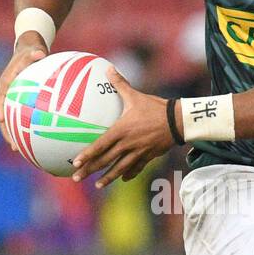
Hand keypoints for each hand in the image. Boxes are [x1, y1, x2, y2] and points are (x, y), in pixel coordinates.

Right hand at [0, 32, 47, 148]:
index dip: (0, 107)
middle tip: (14, 146)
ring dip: (13, 135)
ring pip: (10, 120)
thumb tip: (40, 53)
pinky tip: (37, 142)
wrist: (29, 50)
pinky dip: (26, 130)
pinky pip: (21, 118)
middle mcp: (6, 93)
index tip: (0, 118)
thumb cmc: (31, 50)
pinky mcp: (19, 103)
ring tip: (20, 151)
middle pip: (2, 115)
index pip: (1, 96)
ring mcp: (12, 99)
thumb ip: (35, 52)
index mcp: (7, 81)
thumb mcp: (33, 49)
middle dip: (6, 131)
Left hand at [71, 65, 173, 188]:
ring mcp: (138, 152)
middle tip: (77, 178)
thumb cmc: (155, 107)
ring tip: (98, 185)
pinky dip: (129, 174)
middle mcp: (127, 144)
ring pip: (120, 168)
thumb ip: (120, 84)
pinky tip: (123, 179)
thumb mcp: (136, 96)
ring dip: (108, 177)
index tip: (75, 163)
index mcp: (121, 130)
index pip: (100, 145)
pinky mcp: (148, 156)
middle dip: (90, 170)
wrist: (178, 121)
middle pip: (105, 160)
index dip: (87, 154)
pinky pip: (136, 167)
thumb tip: (109, 69)